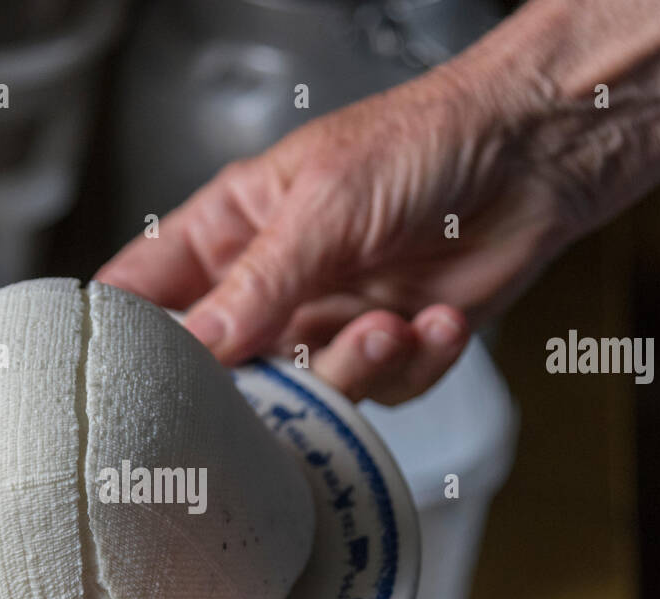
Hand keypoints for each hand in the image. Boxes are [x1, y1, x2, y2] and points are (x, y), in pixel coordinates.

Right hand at [95, 66, 576, 403]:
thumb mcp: (326, 203)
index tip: (122, 378)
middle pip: (218, 369)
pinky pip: (376, 395)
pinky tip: (437, 320)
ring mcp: (325, 324)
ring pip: (300, 396)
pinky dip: (410, 365)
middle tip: (281, 374)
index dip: (124, 339)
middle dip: (254, 383)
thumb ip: (258, 284)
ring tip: (387, 325)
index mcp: (231, 232)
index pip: (144, 294)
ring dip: (352, 370)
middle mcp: (270, 288)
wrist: (536, 154)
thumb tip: (196, 347)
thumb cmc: (426, 140)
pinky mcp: (384, 353)